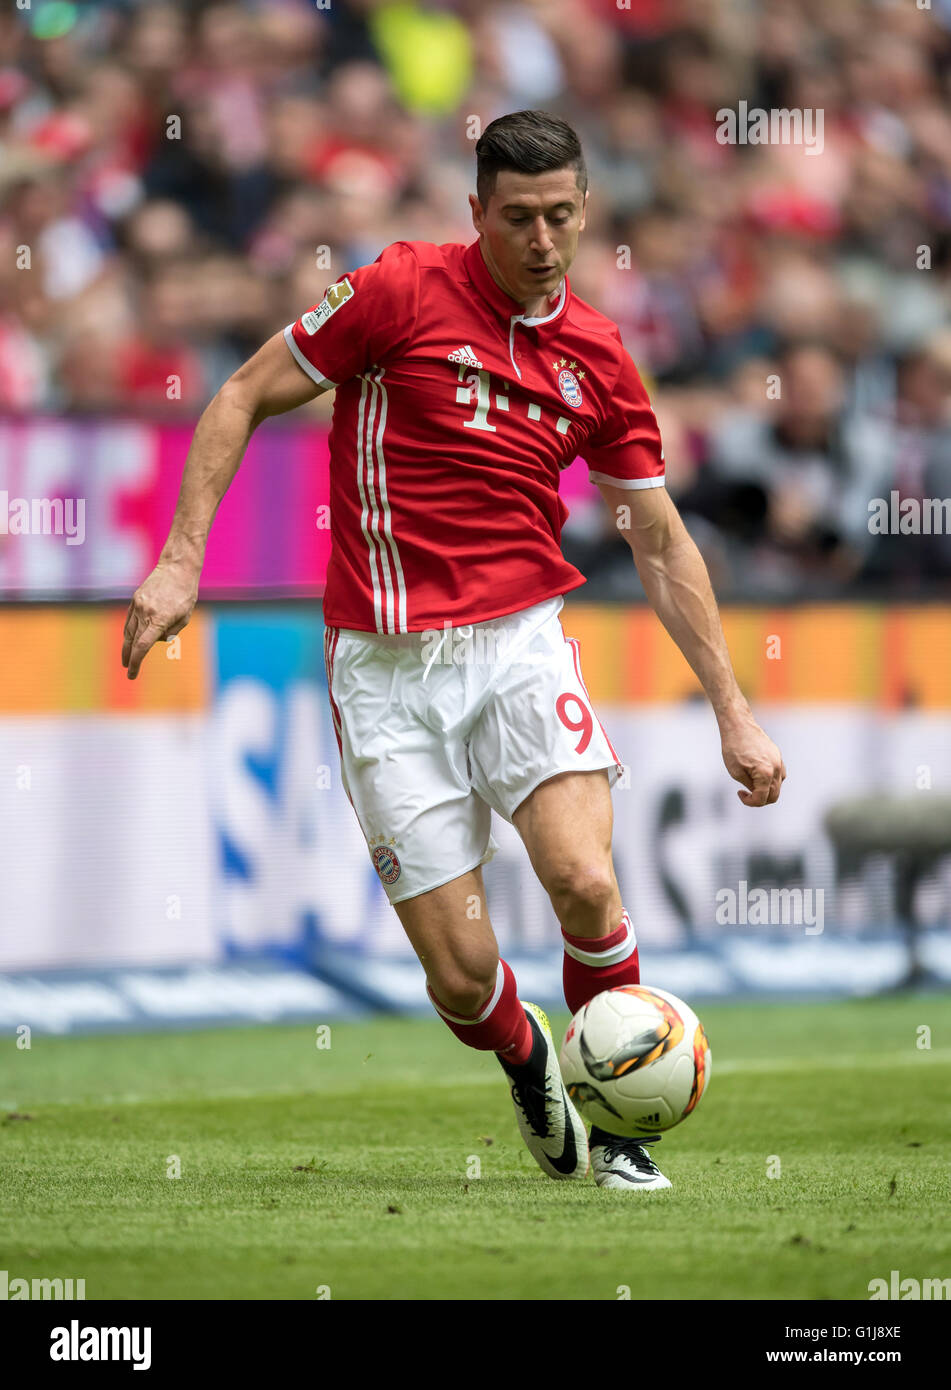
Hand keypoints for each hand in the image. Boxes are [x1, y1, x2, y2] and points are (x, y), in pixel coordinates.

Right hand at [122, 560, 199, 679]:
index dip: (136, 662)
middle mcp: (145, 612)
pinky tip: (129, 639)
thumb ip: (170, 632)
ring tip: (127, 658)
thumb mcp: (185, 617)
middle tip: (128, 670)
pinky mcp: (135, 599)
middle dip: (130, 658)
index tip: (132, 673)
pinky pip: (129, 620)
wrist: (177, 568)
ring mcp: (138, 605)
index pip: (143, 646)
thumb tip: (156, 640)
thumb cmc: (186, 594)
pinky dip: (129, 631)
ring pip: (129, 631)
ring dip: (127, 646)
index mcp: (159, 619)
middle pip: (133, 641)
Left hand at [718, 708, 785, 806]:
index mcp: (765, 774)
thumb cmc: (733, 747)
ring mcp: (779, 760)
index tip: (740, 793)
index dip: (750, 802)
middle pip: (774, 795)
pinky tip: (759, 775)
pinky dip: (771, 779)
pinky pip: (779, 773)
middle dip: (760, 799)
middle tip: (747, 794)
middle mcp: (776, 768)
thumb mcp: (736, 772)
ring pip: (778, 785)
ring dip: (767, 789)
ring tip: (751, 783)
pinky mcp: (777, 754)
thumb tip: (757, 793)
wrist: (738, 724)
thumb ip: (749, 786)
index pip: (762, 798)